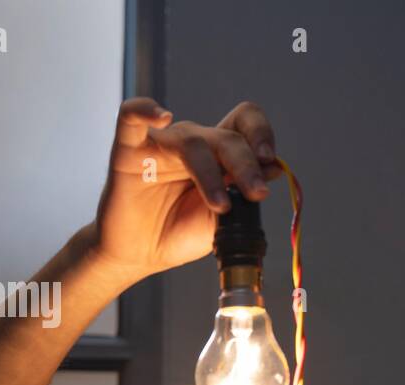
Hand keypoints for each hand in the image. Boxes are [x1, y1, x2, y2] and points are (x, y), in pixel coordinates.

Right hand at [87, 98, 282, 280]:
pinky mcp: (129, 150)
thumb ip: (246, 193)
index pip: (244, 123)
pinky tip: (162, 117)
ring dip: (211, 173)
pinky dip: (144, 110)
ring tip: (220, 206)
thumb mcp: (225, 219)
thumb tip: (276, 167)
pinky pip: (131, 117)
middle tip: (256, 195)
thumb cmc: (181, 233)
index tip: (270, 161)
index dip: (261, 134)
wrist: (142, 254)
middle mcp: (193, 142)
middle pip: (226, 136)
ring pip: (192, 140)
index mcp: (218, 154)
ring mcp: (161, 144)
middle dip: (246, 165)